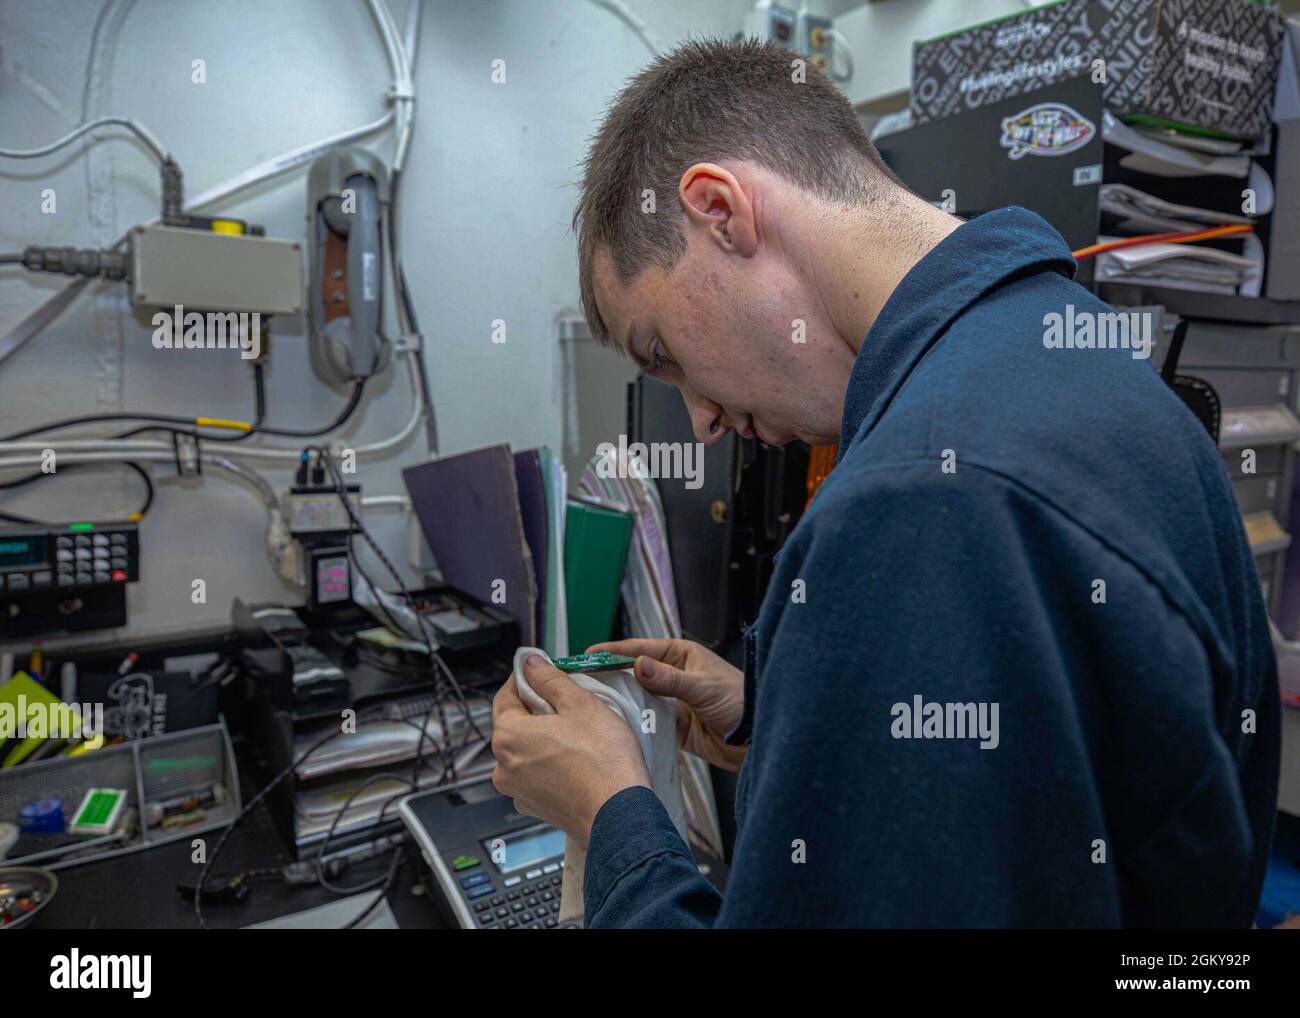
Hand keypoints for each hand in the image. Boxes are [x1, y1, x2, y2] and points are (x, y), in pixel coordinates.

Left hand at [491, 654, 650, 844]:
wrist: (620, 816)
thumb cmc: (603, 761)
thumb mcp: (580, 704)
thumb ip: (550, 680)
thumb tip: (530, 664)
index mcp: (508, 736)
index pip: (505, 695)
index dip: (525, 678)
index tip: (541, 671)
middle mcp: (504, 767)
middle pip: (515, 724)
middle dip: (538, 709)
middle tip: (569, 702)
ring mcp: (518, 791)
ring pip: (527, 751)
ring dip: (546, 738)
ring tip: (579, 734)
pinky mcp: (535, 808)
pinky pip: (537, 775)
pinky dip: (552, 764)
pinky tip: (578, 760)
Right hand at [587, 638, 747, 771]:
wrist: (759, 738)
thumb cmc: (740, 701)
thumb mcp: (703, 687)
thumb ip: (669, 679)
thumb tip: (637, 665)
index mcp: (680, 656)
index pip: (639, 649)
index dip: (612, 652)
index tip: (586, 655)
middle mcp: (672, 676)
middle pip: (632, 675)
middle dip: (608, 677)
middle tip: (579, 682)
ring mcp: (671, 702)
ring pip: (637, 699)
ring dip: (618, 702)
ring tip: (589, 706)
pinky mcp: (674, 726)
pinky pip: (647, 723)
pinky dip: (632, 724)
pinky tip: (614, 728)